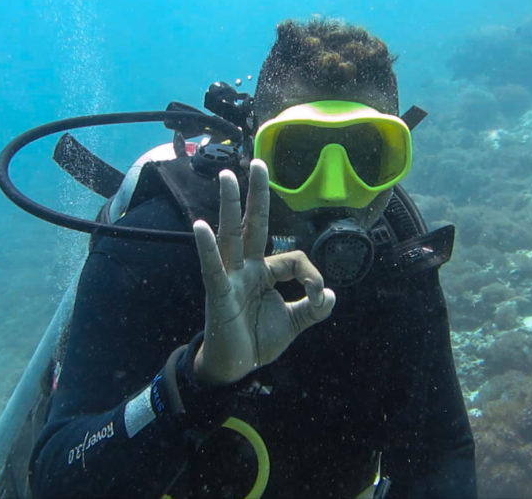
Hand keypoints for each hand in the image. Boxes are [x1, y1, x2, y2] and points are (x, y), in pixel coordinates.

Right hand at [192, 159, 335, 385]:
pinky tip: (202, 227)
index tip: (317, 297)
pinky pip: (212, 267)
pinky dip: (206, 247)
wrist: (235, 368)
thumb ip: (313, 309)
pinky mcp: (218, 293)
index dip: (311, 275)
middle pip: (252, 224)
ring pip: (230, 235)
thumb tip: (330, 295)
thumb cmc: (257, 340)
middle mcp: (245, 268)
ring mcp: (230, 278)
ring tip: (226, 176)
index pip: (293, 258)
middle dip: (257, 194)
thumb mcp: (294, 323)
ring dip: (229, 205)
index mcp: (263, 272)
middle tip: (258, 163)